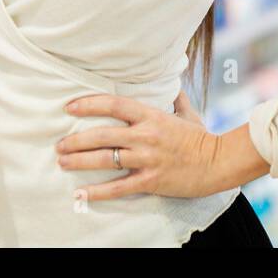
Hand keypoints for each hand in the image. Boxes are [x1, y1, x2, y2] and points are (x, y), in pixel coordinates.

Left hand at [56, 93, 222, 200]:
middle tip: (59, 143)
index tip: (70, 107)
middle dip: (76, 140)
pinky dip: (97, 192)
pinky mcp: (150, 181)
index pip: (114, 104)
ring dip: (80, 161)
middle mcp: (145, 136)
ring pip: (105, 159)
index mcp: (151, 115)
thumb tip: (171, 83)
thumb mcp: (187, 113)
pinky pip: (118, 187)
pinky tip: (80, 194)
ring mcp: (147, 159)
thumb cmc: (200, 137)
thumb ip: (174, 97)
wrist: (218, 162)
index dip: (89, 104)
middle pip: (102, 134)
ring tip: (62, 162)